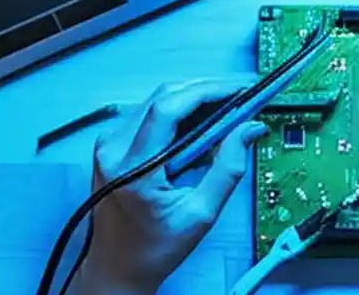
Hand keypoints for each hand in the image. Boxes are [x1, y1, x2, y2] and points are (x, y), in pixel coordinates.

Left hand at [76, 80, 267, 294]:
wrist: (116, 267)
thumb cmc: (153, 248)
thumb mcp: (201, 214)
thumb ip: (228, 169)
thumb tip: (249, 129)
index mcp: (133, 169)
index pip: (169, 109)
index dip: (207, 91)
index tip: (238, 90)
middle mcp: (113, 150)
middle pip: (164, 97)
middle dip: (206, 91)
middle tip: (239, 98)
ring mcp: (108, 145)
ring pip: (156, 100)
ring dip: (192, 100)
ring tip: (225, 111)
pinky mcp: (111, 145)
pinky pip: (148, 114)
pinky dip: (178, 113)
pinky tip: (200, 126)